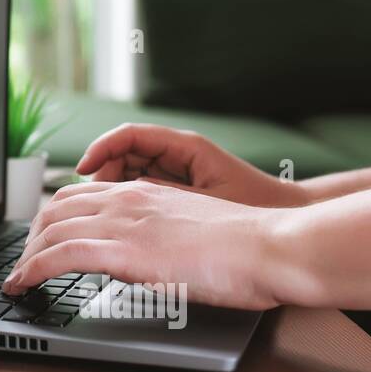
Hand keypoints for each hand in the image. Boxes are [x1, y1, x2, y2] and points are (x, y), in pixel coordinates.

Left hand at [3, 181, 292, 309]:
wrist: (270, 246)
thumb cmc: (247, 247)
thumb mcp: (193, 230)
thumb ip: (161, 233)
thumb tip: (145, 253)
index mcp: (144, 192)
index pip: (79, 196)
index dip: (51, 219)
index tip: (40, 240)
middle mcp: (125, 200)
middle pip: (55, 210)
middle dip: (31, 237)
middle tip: (22, 262)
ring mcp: (122, 221)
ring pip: (49, 231)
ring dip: (24, 257)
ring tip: (15, 280)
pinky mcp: (122, 249)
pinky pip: (58, 256)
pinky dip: (30, 270)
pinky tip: (21, 285)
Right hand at [75, 123, 305, 207]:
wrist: (288, 236)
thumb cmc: (257, 212)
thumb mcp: (203, 202)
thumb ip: (159, 197)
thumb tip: (121, 198)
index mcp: (184, 147)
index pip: (127, 136)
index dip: (99, 149)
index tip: (81, 170)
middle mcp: (177, 156)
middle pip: (121, 155)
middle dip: (99, 176)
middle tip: (88, 204)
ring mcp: (176, 176)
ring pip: (126, 176)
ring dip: (109, 194)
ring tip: (99, 219)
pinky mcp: (177, 195)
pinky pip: (140, 193)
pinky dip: (124, 206)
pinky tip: (120, 227)